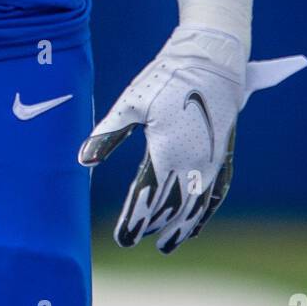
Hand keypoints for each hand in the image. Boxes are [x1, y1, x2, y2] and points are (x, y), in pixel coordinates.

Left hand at [78, 26, 306, 252]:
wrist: (211, 61)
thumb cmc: (166, 79)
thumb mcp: (131, 104)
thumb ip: (107, 135)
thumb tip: (82, 160)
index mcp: (166, 153)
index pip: (147, 199)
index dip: (134, 222)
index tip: (122, 239)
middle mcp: (192, 165)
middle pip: (170, 208)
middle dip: (152, 226)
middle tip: (135, 239)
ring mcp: (212, 163)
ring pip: (196, 208)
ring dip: (180, 228)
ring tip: (166, 245)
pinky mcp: (224, 156)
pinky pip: (216, 195)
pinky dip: (205, 213)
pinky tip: (196, 223)